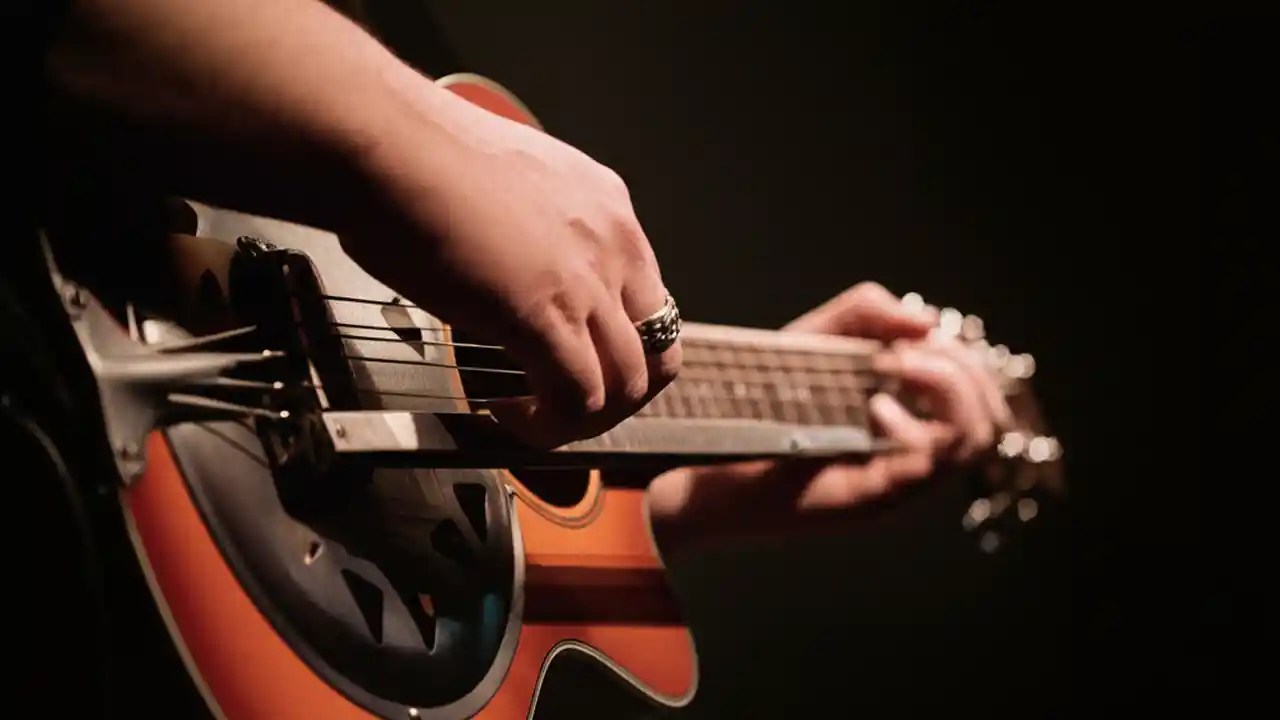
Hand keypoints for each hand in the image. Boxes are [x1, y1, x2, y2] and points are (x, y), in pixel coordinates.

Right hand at [44, 0, 677, 446]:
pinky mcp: (545, 305)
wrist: (361, 134)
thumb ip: (512, 237)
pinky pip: (580, 395)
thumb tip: (494, 271)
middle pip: (656, 341)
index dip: (630, 349)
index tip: (593, 377)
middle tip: (572, 420)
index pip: (652, 296)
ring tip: (537, 432)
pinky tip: (513, 424)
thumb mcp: (483, 189)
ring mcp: (583, 268)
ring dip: (586, 418)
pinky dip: (555, 425)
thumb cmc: (397, 153)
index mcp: (597, 202)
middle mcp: (605, 232)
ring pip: (627, 377)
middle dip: (621, 392)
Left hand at [646, 282, 1010, 554]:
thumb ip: (865, 313)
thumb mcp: (815, 341)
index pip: (978, 389)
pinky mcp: (873, 498)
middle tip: (908, 355)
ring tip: (895, 370)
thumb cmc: (758, 405)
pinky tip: (875, 408)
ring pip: (972, 438)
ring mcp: (896, 478)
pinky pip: (929, 463)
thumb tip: (928, 320)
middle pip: (989, 414)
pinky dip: (913, 426)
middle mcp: (910, 451)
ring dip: (947, 392)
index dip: (963, 357)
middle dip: (963, 371)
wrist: (706, 464)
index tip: (916, 338)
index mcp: (905, 413)